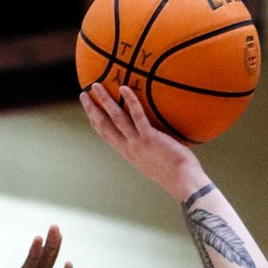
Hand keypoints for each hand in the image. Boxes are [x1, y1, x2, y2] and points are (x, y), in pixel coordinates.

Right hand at [79, 83, 205, 201]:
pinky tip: (124, 88)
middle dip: (92, 109)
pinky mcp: (149, 138)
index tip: (90, 112)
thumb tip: (160, 138)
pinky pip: (138, 116)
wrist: (183, 182)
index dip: (96, 123)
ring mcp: (137, 143)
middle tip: (84, 94)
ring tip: (95, 85)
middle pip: (104, 126)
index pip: (108, 136)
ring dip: (104, 101)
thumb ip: (153, 149)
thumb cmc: (177, 173)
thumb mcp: (158, 161)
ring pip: (116, 118)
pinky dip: (130, 101)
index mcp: (129, 153)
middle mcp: (129, 148)